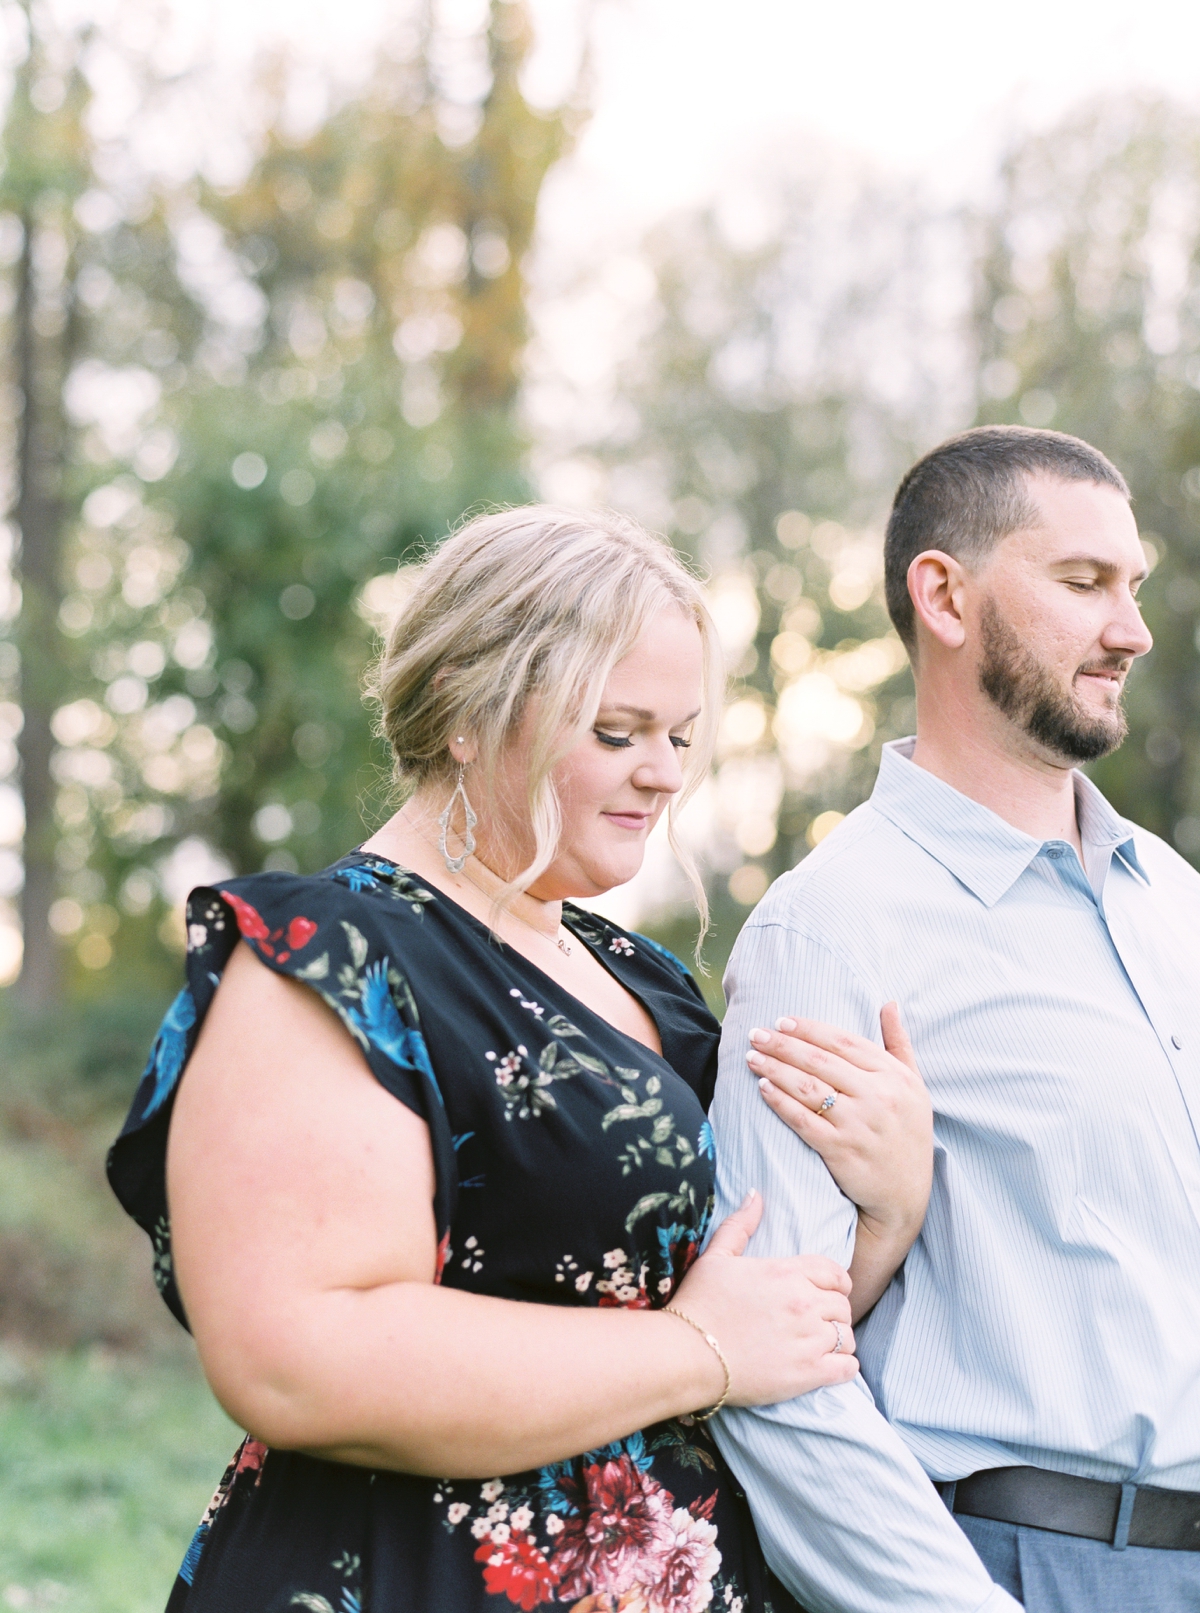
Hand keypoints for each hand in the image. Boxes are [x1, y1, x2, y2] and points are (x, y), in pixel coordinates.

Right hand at [670, 1191, 857, 1406]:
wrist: (687, 1354)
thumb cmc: (698, 1303)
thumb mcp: (716, 1256)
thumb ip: (740, 1224)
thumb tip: (755, 1194)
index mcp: (786, 1272)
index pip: (834, 1272)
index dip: (835, 1282)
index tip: (829, 1292)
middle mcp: (803, 1303)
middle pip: (843, 1305)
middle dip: (833, 1312)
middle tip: (817, 1321)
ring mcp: (808, 1339)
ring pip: (846, 1336)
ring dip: (837, 1339)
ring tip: (820, 1344)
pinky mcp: (809, 1373)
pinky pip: (848, 1367)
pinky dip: (843, 1366)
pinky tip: (828, 1365)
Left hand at [746, 1004, 932, 1242]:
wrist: (905, 1197)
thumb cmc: (907, 1135)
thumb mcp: (915, 1086)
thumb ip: (899, 1043)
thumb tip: (888, 1003)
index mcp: (895, 1076)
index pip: (844, 1042)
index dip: (809, 1029)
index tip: (782, 1021)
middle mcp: (879, 1097)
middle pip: (820, 1061)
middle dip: (783, 1044)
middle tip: (756, 1034)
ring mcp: (859, 1124)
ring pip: (808, 1087)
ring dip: (775, 1068)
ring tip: (752, 1058)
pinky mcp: (841, 1150)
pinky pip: (803, 1120)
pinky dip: (780, 1102)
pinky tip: (763, 1089)